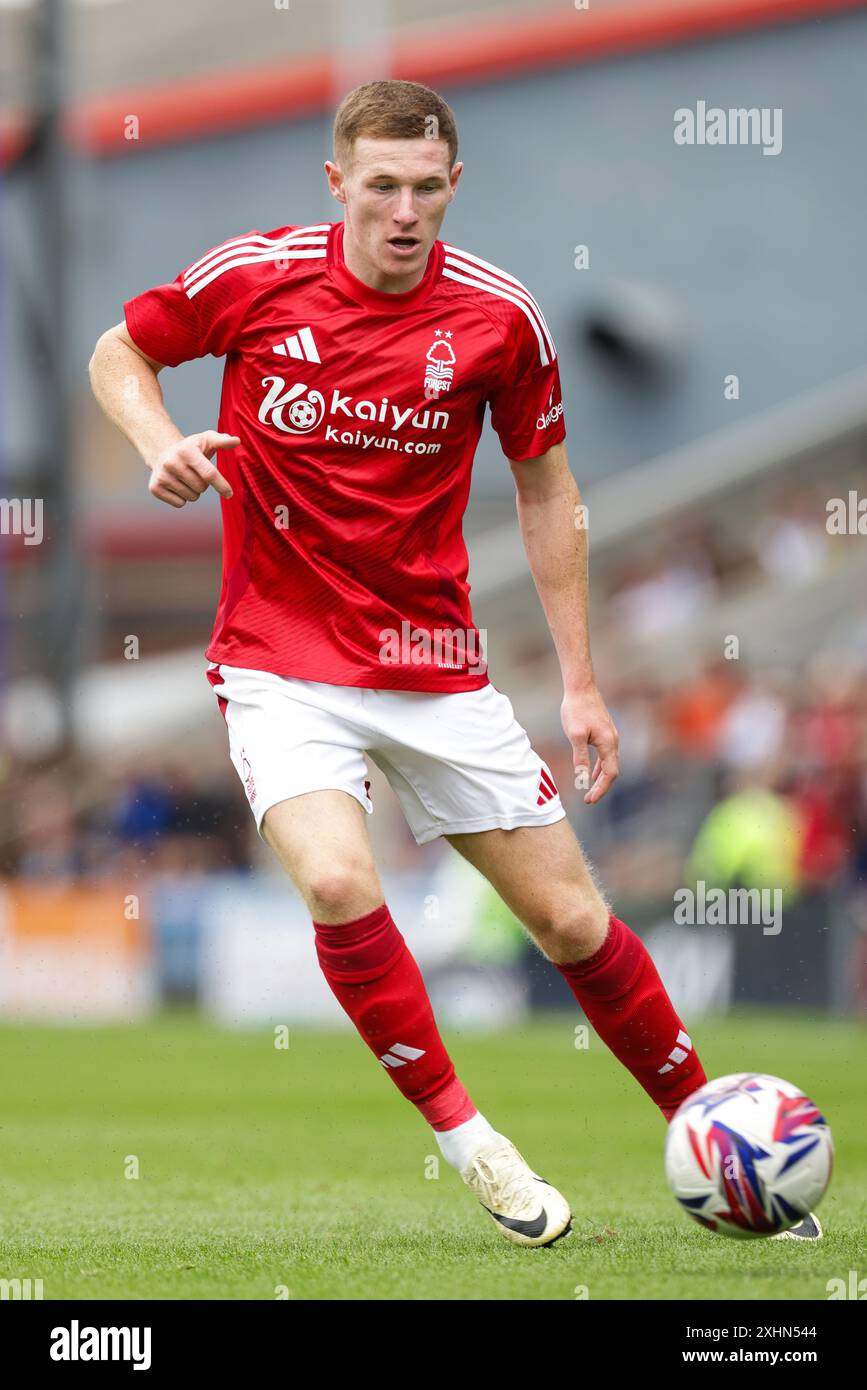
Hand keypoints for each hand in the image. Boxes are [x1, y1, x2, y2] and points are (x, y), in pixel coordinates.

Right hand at [147, 431, 238, 507]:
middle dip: (203, 484)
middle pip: (201, 487)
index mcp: (186, 451)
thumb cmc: (191, 448)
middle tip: (196, 473)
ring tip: (186, 478)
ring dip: (193, 491)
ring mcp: (162, 476)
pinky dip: (182, 498)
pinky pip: (180, 503)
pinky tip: (177, 484)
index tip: (229, 494)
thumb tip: (237, 440)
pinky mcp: (155, 488)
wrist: (162, 453)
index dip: (221, 485)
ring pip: (191, 497)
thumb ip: (222, 440)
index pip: (209, 474)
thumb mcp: (206, 440)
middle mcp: (171, 463)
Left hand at [561, 684, 619, 804]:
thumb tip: (582, 778)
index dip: (601, 789)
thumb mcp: (575, 735)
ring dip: (601, 778)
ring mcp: (611, 736)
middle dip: (601, 787)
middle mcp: (614, 741)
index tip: (589, 800)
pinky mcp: (605, 732)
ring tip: (590, 791)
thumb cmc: (576, 709)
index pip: (609, 774)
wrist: (581, 688)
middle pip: (612, 771)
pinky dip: (600, 767)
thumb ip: (580, 757)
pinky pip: (606, 755)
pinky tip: (591, 772)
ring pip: (610, 763)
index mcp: (608, 743)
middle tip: (588, 799)